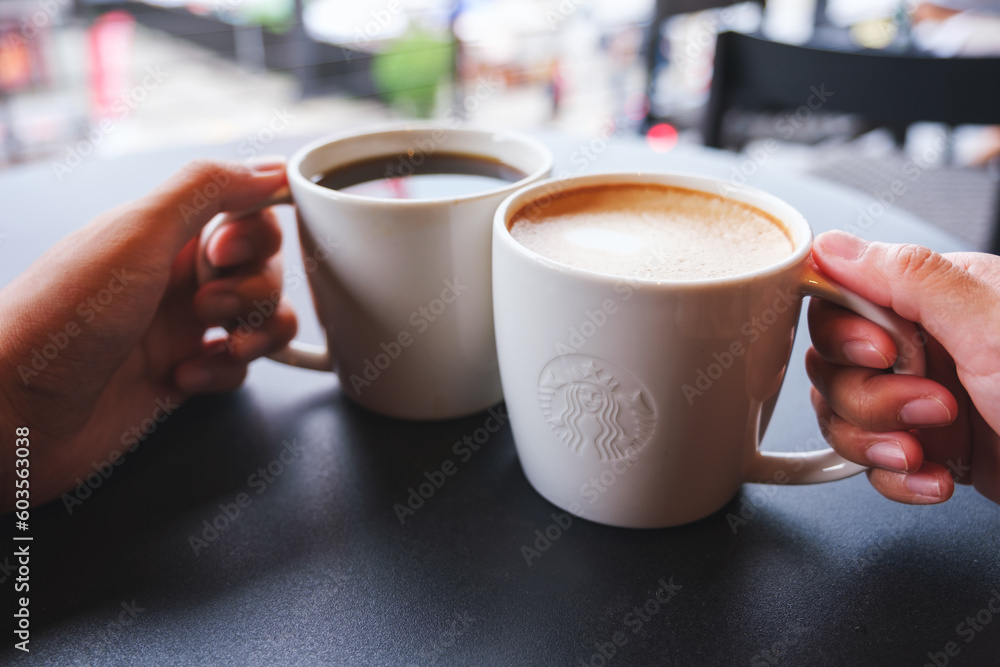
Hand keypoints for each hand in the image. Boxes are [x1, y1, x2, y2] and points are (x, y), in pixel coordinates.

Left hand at [0, 159, 296, 508]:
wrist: (15, 410)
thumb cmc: (59, 318)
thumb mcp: (136, 233)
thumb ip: (207, 189)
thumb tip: (269, 168)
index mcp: (164, 232)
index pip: (245, 211)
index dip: (255, 231)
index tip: (227, 251)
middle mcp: (176, 276)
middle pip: (264, 267)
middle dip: (252, 288)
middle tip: (205, 303)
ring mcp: (182, 328)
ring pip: (262, 319)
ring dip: (254, 332)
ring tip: (213, 342)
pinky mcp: (186, 375)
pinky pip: (239, 369)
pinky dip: (224, 373)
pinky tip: (184, 377)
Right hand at [807, 230, 999, 504]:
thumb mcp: (994, 327)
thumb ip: (909, 278)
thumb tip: (833, 245)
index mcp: (939, 299)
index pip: (842, 299)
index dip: (843, 332)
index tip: (879, 352)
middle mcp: (926, 346)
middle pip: (833, 363)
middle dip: (867, 396)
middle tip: (928, 404)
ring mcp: (925, 400)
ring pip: (843, 414)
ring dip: (876, 441)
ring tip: (927, 450)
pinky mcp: (933, 449)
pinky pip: (874, 462)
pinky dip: (897, 478)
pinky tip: (935, 478)